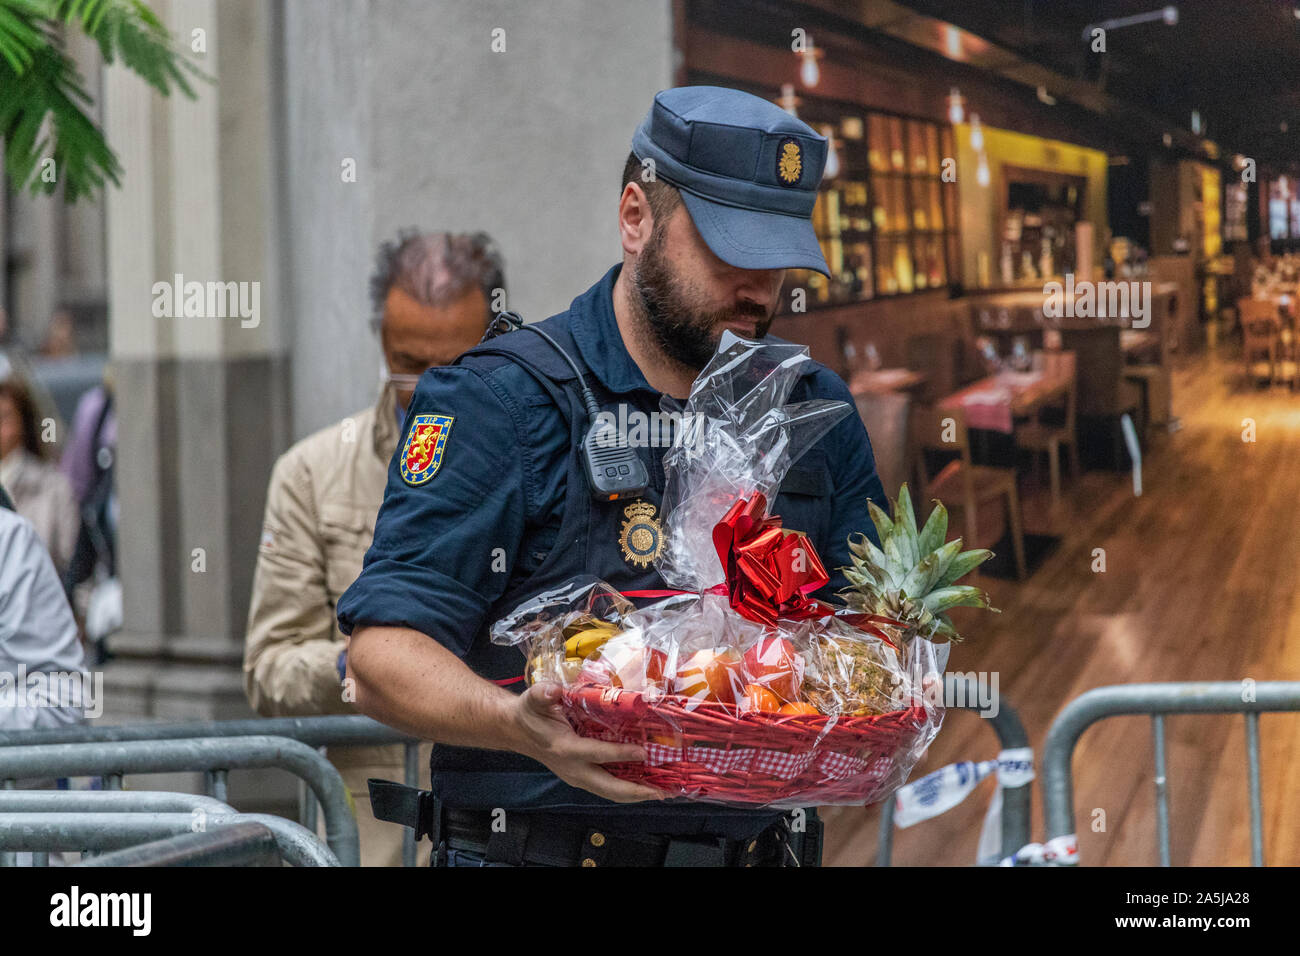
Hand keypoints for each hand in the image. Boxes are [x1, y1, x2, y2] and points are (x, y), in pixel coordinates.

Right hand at [510, 683, 666, 803]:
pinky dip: (626, 789)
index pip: (596, 753)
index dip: (620, 753)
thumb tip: (554, 690)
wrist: (517, 731)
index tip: (643, 752)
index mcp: (565, 748)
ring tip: (662, 793)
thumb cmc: (529, 713)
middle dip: (636, 791)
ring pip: (609, 791)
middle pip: (608, 786)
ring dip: (635, 794)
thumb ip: (543, 694)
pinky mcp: (581, 776)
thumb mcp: (534, 699)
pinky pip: (606, 787)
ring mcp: (577, 776)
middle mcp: (573, 768)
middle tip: (663, 792)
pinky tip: (644, 786)